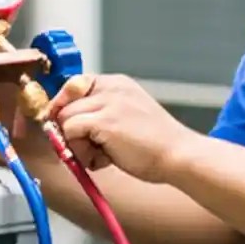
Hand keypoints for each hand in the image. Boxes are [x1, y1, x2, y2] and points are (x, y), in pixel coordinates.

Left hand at [52, 73, 197, 182]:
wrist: (180, 156)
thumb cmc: (156, 145)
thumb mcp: (127, 117)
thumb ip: (101, 114)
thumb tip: (64, 124)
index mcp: (117, 84)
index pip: (74, 85)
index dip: (65, 108)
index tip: (67, 128)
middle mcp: (111, 87)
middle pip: (65, 104)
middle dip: (72, 131)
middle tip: (94, 150)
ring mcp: (107, 102)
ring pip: (64, 119)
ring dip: (77, 144)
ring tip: (103, 156)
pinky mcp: (105, 120)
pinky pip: (70, 131)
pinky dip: (81, 151)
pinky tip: (105, 159)